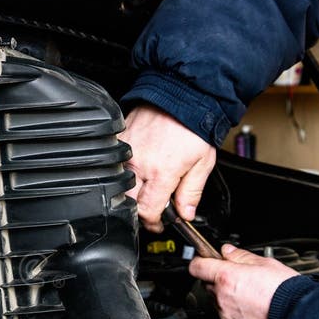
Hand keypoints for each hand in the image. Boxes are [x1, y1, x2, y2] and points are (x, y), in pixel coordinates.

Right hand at [120, 104, 216, 232]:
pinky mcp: (119, 141)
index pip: (148, 211)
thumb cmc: (193, 126)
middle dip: (139, 211)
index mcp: (162, 172)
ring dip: (130, 192)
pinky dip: (123, 172)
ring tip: (146, 188)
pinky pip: (115, 165)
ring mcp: (126, 152)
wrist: (181, 95)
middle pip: (128, 202)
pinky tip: (137, 169)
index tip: (159, 223)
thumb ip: (192, 192)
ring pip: (118, 184)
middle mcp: (140, 164)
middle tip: (152, 210)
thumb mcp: (203, 163)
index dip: (153, 223)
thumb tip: (184, 214)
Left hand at [188, 244, 298, 318]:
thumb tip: (228, 251)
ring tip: (249, 293)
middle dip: (218, 279)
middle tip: (238, 277)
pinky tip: (251, 306)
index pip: (197, 266)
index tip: (206, 259)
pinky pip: (226, 315)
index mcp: (226, 278)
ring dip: (226, 295)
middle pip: (208, 284)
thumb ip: (241, 256)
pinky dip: (234, 310)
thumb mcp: (265, 264)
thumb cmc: (286, 292)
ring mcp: (226, 314)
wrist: (299, 318)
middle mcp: (221, 297)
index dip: (201, 260)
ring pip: (217, 300)